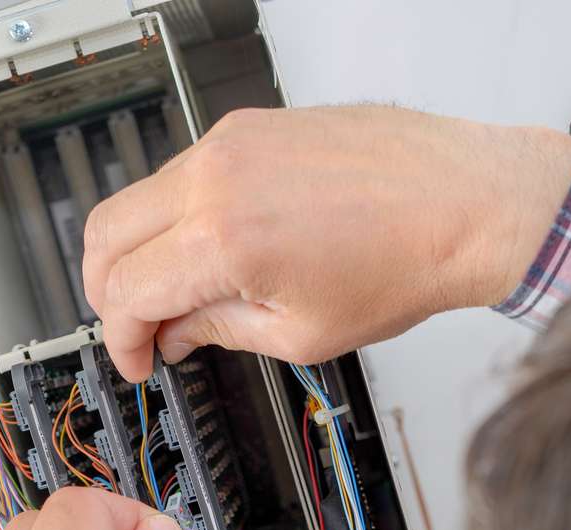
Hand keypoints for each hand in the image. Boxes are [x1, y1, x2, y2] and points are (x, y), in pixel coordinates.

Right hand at [84, 104, 570, 380]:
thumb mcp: (300, 333)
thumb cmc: (404, 263)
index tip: (137, 361)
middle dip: (107, 293)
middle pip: (106, 233)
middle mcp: (216, 178)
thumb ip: (219, 332)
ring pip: (138, 198)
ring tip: (179, 297)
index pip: (125, 292)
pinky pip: (181, 173)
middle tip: (136, 331)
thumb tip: (174, 336)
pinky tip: (209, 254)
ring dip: (139, 251)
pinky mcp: (249, 126)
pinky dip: (175, 219)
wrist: (465, 203)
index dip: (120, 341)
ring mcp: (230, 142)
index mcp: (223, 240)